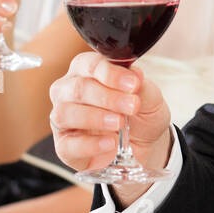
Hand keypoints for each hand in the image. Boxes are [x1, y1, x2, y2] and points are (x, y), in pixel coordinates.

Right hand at [49, 52, 171, 191]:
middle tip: (132, 106)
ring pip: (65, 114)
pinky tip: (110, 142)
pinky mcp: (64, 146)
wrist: (145, 147)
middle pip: (77, 88)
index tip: (133, 84)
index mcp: (86, 71)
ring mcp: (62, 119)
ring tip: (119, 123)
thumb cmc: (141, 116)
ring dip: (95, 118)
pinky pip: (67, 145)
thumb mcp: (150, 99)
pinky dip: (90, 144)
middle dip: (107, 97)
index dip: (110, 74)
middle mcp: (68, 91)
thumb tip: (134, 75)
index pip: (89, 65)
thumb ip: (141, 86)